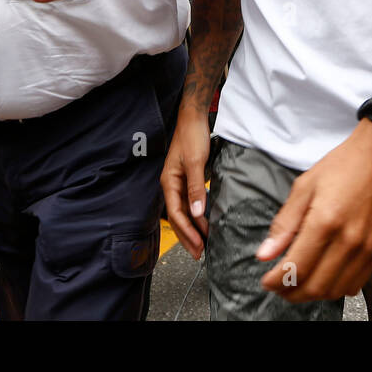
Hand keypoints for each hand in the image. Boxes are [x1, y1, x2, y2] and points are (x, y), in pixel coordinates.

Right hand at [160, 105, 211, 258]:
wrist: (193, 118)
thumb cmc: (192, 136)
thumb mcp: (195, 162)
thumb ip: (195, 188)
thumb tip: (197, 213)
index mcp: (169, 182)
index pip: (176, 214)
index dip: (187, 231)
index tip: (198, 245)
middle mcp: (171, 185)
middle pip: (177, 217)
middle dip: (187, 236)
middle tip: (198, 253)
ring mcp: (178, 183)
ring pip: (182, 212)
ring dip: (191, 229)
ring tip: (201, 244)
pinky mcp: (186, 180)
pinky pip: (189, 203)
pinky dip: (196, 216)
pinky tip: (203, 223)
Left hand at [257, 120, 371, 301]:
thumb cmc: (342, 167)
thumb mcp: (304, 187)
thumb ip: (284, 224)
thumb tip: (265, 254)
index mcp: (325, 221)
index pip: (296, 268)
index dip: (276, 281)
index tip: (266, 281)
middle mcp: (349, 240)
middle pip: (315, 286)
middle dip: (291, 292)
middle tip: (278, 285)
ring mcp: (366, 249)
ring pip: (335, 291)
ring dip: (312, 293)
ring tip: (297, 283)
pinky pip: (355, 284)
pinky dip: (335, 288)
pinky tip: (323, 276)